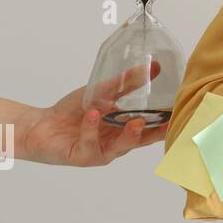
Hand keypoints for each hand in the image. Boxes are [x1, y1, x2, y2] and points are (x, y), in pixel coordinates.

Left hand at [18, 61, 169, 165]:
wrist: (40, 125)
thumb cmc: (73, 111)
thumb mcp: (104, 91)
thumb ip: (128, 81)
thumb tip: (155, 66)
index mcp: (125, 129)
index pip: (153, 127)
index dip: (167, 122)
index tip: (182, 111)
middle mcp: (117, 144)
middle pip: (142, 140)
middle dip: (156, 133)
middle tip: (168, 122)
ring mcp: (101, 152)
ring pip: (120, 147)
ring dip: (129, 135)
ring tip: (136, 122)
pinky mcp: (82, 156)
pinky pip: (91, 144)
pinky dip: (92, 129)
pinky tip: (93, 115)